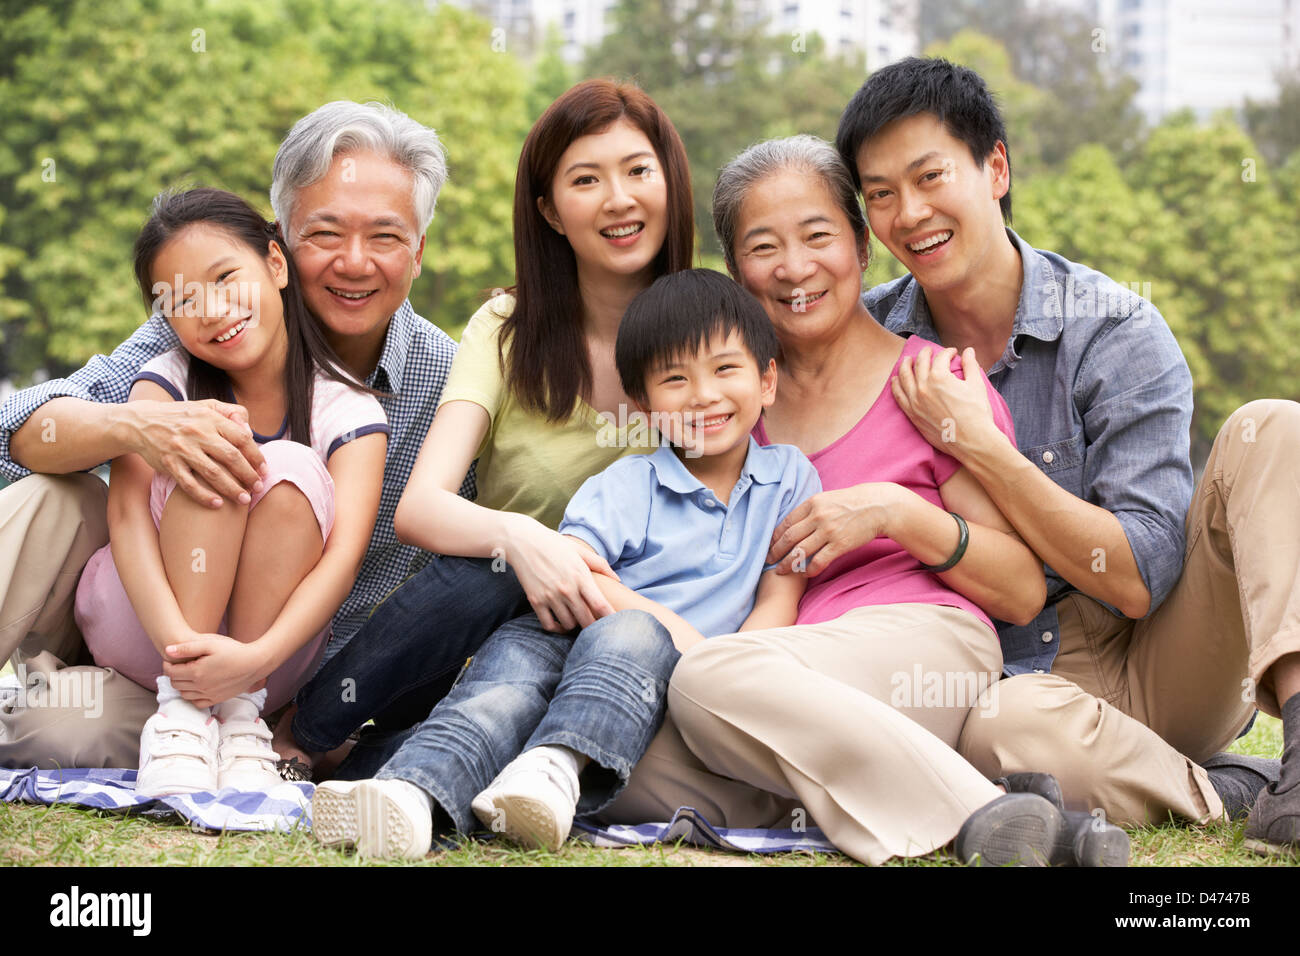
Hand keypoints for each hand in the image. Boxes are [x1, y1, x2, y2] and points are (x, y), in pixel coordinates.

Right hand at [126, 399, 267, 507]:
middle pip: (231, 457)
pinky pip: (189, 484)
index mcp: (210, 418)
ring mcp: (182, 449)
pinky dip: (204, 496)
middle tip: (258, 487)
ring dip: (232, 489)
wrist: (140, 423)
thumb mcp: (205, 406)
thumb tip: (250, 430)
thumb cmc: (181, 416)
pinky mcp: (168, 464)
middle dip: (249, 475)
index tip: (264, 469)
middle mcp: (197, 433)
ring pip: (213, 473)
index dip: (256, 455)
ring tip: (245, 500)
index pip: (241, 438)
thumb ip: (230, 413)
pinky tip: (217, 504)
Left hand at [162, 634, 268, 707]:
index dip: (167, 665)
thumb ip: (187, 647)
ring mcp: (209, 694)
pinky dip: (192, 696)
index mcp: (196, 672)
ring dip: (181, 685)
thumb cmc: (234, 650)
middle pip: (176, 684)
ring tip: (186, 675)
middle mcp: (200, 686)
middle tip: (177, 665)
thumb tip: (167, 650)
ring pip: (184, 694)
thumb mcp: (211, 643)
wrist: (255, 663)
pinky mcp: (217, 699)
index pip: (171, 672)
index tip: (170, 659)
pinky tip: (196, 687)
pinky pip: (196, 703)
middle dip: (173, 674)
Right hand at [504, 518, 617, 632]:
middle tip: (595, 624)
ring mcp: (550, 596)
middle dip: (593, 625)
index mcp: (581, 576)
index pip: (600, 605)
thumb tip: (618, 579)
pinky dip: (556, 627)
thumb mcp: (579, 551)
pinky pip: (549, 625)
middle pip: (586, 620)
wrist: (523, 541)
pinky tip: (559, 622)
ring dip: (574, 624)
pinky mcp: (535, 601)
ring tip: (576, 619)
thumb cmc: (554, 544)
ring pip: (569, 625)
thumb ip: (600, 565)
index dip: (610, 618)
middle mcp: (567, 589)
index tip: (615, 623)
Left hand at [767, 484, 899, 575]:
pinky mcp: (840, 544)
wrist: (877, 505)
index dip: (774, 536)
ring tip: (780, 571)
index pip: (786, 522)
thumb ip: (810, 510)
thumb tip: (792, 524)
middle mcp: (818, 517)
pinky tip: (805, 574)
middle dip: (775, 551)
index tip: (768, 545)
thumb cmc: (851, 503)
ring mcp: (829, 531)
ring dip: (787, 563)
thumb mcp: (827, 499)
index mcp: (812, 503)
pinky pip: (819, 561)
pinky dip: (809, 570)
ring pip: (800, 551)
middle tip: (768, 560)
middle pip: (789, 538)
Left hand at [890, 346, 997, 460]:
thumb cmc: (977, 413)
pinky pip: (898, 396)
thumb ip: (970, 365)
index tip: (952, 353)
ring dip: (905, 365)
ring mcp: (915, 401)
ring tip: (907, 360)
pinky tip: (895, 380)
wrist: (972, 440)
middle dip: (925, 354)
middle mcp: (923, 386)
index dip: (948, 352)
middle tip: (928, 350)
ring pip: (904, 377)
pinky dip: (895, 386)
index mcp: (940, 377)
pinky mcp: (912, 414)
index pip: (940, 358)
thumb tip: (968, 350)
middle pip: (920, 363)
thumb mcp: (976, 385)